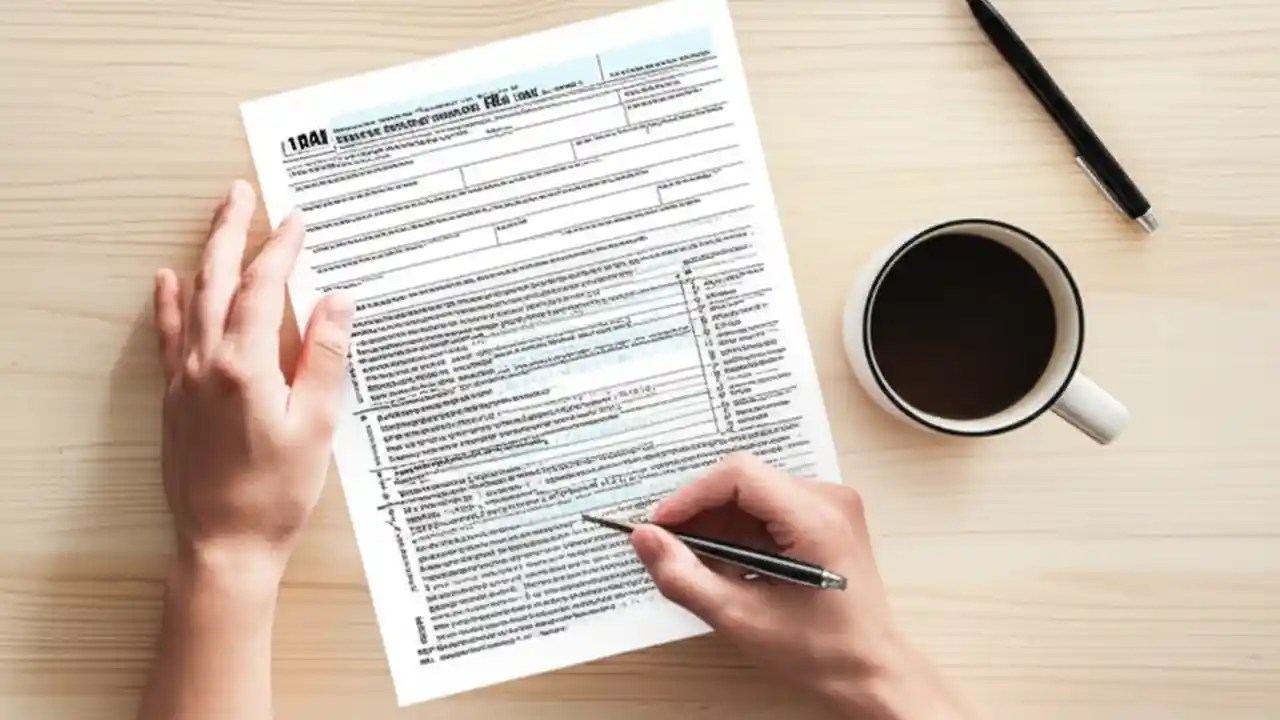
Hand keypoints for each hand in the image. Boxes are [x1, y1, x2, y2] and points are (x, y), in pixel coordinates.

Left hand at [152, 180, 352, 582]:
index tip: (297, 221)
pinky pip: (168, 334)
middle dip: (231, 232)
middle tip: (241, 193)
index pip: (265, 289)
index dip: (282, 250)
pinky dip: (169, 302)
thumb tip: (336, 301)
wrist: (224, 544)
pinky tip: (168, 281)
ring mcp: (183, 379)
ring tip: (217, 222)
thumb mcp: (317, 424)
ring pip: (191, 300)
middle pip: (217, 280)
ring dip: (205, 257)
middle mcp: (206, 363)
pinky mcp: (174, 398)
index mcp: (245, 365)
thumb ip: (325, 357)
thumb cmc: (277, 492)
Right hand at [631, 454, 973, 719]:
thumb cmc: (820, 652)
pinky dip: (740, 531)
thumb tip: (644, 538)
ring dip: (718, 523)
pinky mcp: (826, 519)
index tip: (659, 525)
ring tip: (697, 562)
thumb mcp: (740, 619)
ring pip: (753, 495)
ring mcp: (831, 506)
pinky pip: (770, 509)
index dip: (691, 494)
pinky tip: (726, 564)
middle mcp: (829, 499)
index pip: (739, 474)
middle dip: (701, 511)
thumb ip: (684, 577)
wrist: (871, 673)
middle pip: (744, 481)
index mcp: (816, 517)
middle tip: (669, 546)